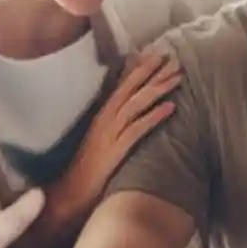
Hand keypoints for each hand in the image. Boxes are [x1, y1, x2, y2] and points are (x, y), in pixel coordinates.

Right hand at [54, 50, 181, 209]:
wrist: (70, 192)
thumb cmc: (87, 170)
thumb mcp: (101, 141)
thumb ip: (114, 126)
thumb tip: (132, 114)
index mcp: (102, 116)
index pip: (123, 86)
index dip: (140, 70)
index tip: (157, 55)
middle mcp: (105, 119)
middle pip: (131, 89)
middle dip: (152, 71)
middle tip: (172, 57)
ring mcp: (109, 133)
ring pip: (136, 104)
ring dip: (158, 88)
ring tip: (177, 77)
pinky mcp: (115, 150)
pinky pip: (138, 129)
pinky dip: (154, 116)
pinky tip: (171, 107)